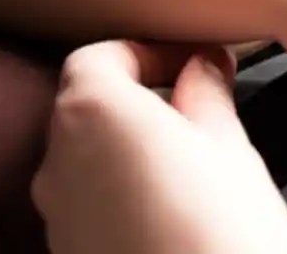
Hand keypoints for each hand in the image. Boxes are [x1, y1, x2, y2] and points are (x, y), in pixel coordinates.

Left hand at [32, 41, 286, 253]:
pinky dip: (118, 190)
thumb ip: (208, 94)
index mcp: (95, 111)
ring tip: (186, 162)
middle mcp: (58, 156)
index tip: (194, 62)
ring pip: (85, 155)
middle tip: (195, 107)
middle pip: (85, 103)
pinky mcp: (66, 249)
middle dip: (136, 97)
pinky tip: (167, 208)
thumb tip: (204, 64)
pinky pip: (87, 201)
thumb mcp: (231, 148)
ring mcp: (56, 210)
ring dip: (126, 146)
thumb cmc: (221, 231)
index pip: (100, 55)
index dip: (148, 52)